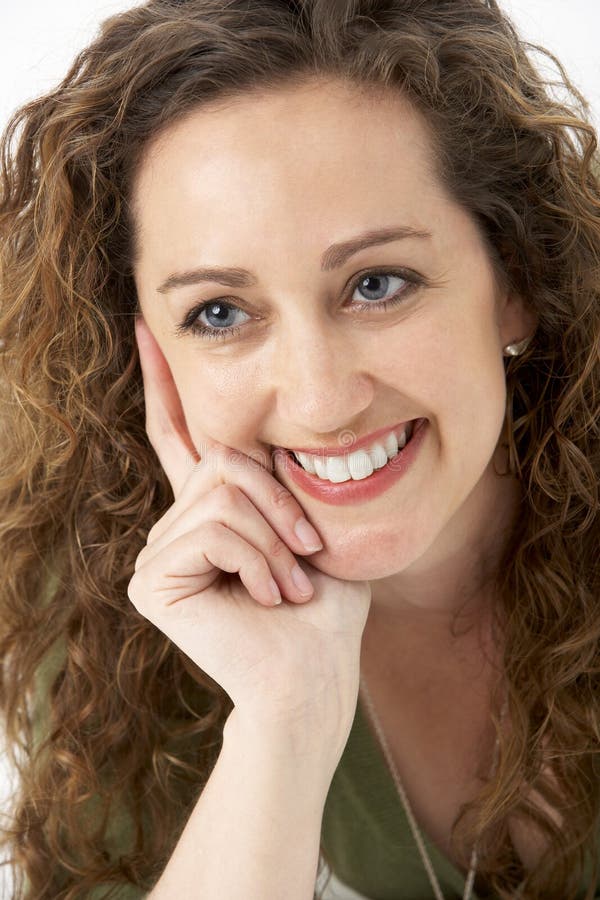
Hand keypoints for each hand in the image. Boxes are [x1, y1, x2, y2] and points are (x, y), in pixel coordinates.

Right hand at [128, 316, 370, 743]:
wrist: (316, 675)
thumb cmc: (326, 605)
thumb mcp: (311, 522)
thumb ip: (279, 476)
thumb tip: (281, 421)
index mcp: (210, 507)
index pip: (179, 431)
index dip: (163, 380)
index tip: (146, 326)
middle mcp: (176, 523)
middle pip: (222, 458)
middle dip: (280, 501)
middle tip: (310, 552)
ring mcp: (159, 552)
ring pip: (222, 495)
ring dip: (275, 540)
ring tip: (290, 586)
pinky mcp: (153, 580)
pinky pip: (214, 528)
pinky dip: (257, 560)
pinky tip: (265, 599)